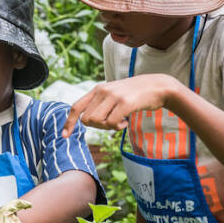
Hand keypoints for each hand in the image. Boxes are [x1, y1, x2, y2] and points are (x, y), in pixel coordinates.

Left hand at [63, 75, 179, 135]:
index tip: (65, 136)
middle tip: (112, 123)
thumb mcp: (114, 94)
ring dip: (108, 127)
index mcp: (98, 89)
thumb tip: (85, 120)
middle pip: (87, 120)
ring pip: (98, 122)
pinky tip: (126, 122)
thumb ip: (100, 103)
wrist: (158, 86)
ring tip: (120, 121)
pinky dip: (118, 127)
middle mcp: (103, 90)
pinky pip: (112, 123)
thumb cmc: (135, 94)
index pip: (76, 107)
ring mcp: (114, 96)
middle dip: (98, 127)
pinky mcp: (125, 103)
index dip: (69, 122)